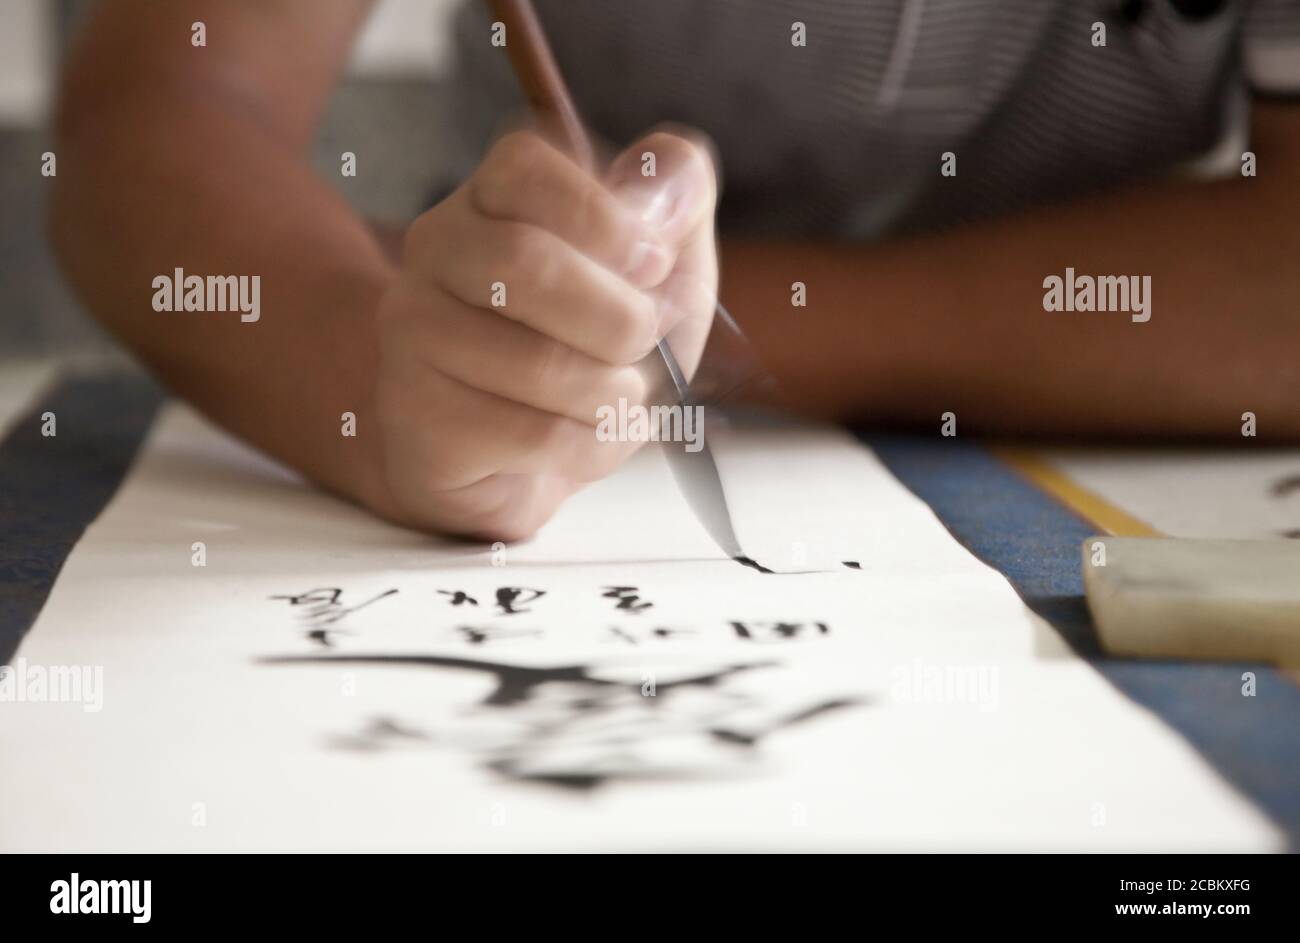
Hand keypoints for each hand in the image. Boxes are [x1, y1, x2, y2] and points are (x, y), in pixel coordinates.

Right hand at [367, 128, 718, 539]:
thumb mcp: (665, 267)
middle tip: (644, 346)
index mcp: (492, 195)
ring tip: (619, 400)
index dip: (605, 217)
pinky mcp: (418, 416)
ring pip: (537, 364)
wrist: (529, 458)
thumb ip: (676, 197)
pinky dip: (591, 446)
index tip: (654, 264)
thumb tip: (664, 170)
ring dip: (614, 394)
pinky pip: (531, 435)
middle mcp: (435, 250)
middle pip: (527, 264)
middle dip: (622, 320)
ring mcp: (413, 333)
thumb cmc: (599, 349)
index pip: (524, 167)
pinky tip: (585, 440)